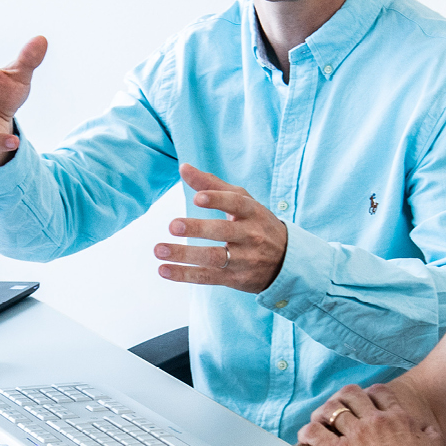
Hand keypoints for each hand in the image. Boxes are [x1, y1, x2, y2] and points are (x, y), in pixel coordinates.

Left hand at [155, 165, 288, 293]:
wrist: (286, 261)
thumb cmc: (256, 223)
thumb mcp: (242, 201)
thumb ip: (211, 184)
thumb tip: (183, 167)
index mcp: (252, 212)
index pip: (236, 203)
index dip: (217, 200)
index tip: (197, 198)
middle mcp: (250, 235)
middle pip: (223, 231)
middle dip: (198, 228)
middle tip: (173, 225)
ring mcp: (243, 259)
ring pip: (214, 257)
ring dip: (184, 254)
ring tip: (159, 249)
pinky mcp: (235, 278)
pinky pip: (208, 277)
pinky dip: (185, 274)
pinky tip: (164, 270)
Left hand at [298, 384, 445, 445]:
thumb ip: (429, 433)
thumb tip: (427, 429)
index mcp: (397, 418)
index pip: (378, 393)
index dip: (367, 394)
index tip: (361, 401)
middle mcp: (375, 421)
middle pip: (351, 395)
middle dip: (342, 399)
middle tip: (336, 409)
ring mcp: (356, 435)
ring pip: (331, 410)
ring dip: (323, 414)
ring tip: (319, 422)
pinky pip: (315, 433)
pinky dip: (308, 432)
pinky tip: (306, 436)